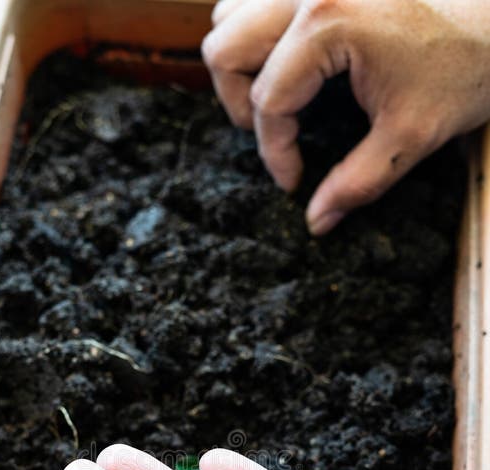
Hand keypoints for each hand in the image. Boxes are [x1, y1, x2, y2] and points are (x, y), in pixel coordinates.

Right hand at [202, 0, 489, 233]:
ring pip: (232, 16)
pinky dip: (261, 36)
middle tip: (279, 137)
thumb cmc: (466, 67)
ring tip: (281, 100)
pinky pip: (257, 1)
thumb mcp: (410, 138)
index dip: (274, 153)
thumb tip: (316, 223)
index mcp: (326, 21)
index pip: (267, 100)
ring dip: (245, 63)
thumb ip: (355, 184)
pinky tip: (291, 65)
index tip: (294, 182)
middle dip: (241, 105)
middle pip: (227, 50)